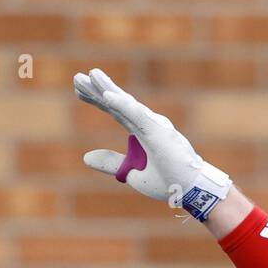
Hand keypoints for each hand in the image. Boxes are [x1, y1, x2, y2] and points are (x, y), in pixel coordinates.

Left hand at [74, 67, 232, 220]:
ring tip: (91, 75)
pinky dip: (122, 104)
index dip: (97, 100)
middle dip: (97, 90)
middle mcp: (148, 124)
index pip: (116, 111)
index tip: (78, 90)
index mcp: (142, 132)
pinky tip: (106, 96)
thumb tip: (85, 157)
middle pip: (118, 103)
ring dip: (108, 90)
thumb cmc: (168, 181)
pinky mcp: (159, 131)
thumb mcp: (132, 173)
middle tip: (77, 78)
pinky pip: (137, 116)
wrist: (190, 192)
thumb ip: (111, 163)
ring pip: (127, 104)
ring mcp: (154, 125)